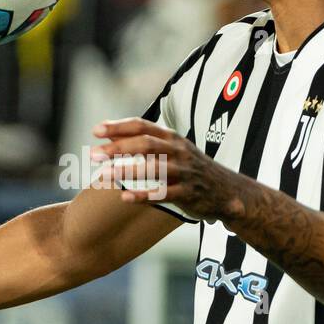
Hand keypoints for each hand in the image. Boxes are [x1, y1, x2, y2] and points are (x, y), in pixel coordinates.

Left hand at [91, 117, 246, 222]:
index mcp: (173, 138)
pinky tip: (125, 196)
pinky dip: (143, 195)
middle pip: (146, 144)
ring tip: (105, 174)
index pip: (143, 126)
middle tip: (95, 154)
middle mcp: (179, 151)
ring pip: (154, 167)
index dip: (119, 127)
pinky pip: (164, 193)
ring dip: (127, 169)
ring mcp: (185, 172)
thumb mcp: (173, 150)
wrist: (229, 191)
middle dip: (118, 148)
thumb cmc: (192, 169)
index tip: (96, 131)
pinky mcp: (189, 193)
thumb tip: (109, 137)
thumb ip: (145, 143)